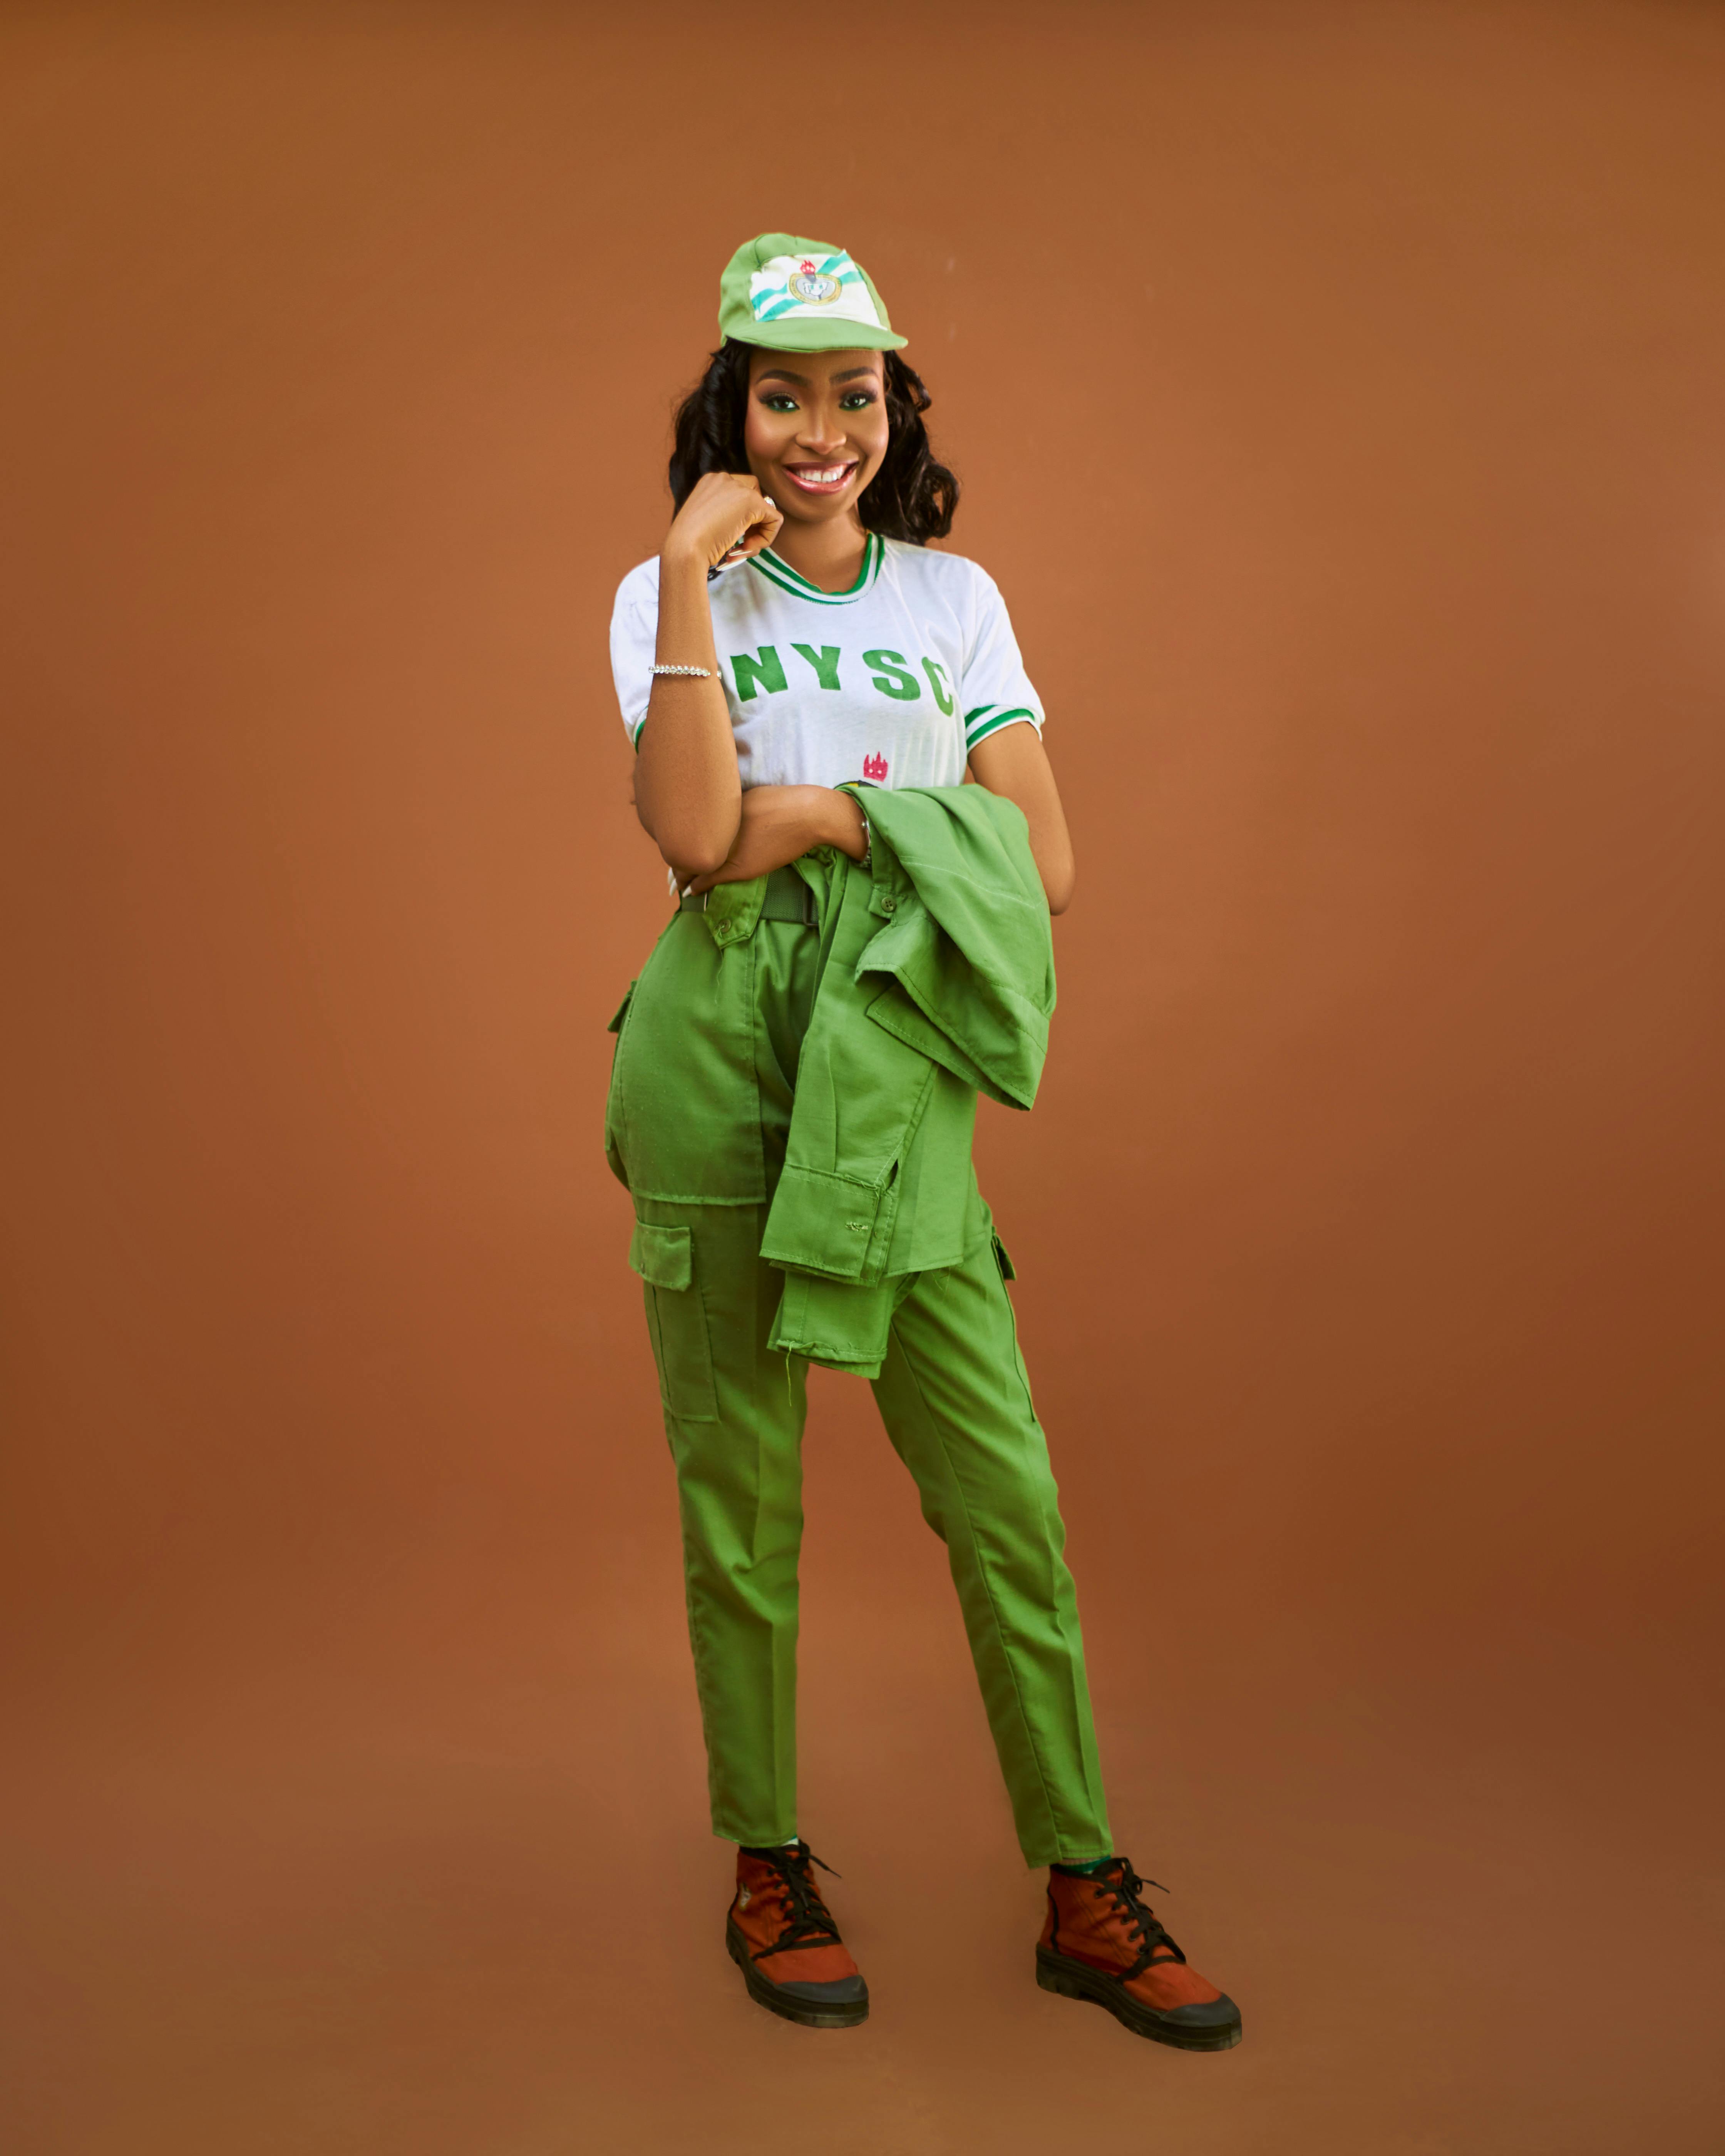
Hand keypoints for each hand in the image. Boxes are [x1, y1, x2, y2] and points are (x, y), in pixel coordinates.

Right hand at [664, 470, 782, 573]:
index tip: (731, 538)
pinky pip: (776, 520)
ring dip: (759, 534)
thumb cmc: (690, 545)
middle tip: (740, 544)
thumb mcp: (706, 524)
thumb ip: (725, 516)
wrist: (684, 549)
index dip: (743, 519)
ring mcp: (738, 487)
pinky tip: (748, 548)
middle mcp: (724, 479)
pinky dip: (768, 538)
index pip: (741, 492)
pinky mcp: (752, 501)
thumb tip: (750, 524)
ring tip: (741, 550)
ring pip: (767, 509)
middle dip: (754, 522)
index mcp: (711, 482)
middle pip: (756, 495)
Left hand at [683, 786, 866, 894]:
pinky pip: (710, 879)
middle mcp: (718, 831)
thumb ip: (730, 806)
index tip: (674, 847)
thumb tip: (721, 810)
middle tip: (669, 873)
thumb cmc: (784, 802)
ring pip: (697, 865)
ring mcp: (727, 850)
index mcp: (718, 811)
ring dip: (683, 876)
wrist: (806, 815)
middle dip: (677, 861)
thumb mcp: (749, 796)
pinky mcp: (739, 867)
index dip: (679, 842)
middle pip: (688, 848)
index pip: (689, 831)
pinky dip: (698, 886)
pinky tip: (689, 892)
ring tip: (674, 884)